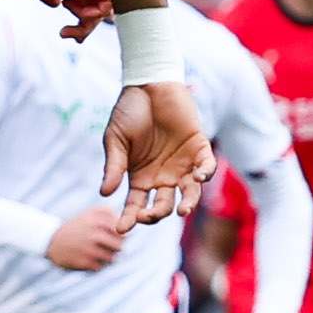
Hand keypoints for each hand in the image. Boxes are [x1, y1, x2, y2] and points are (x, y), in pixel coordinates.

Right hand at [5, 0, 112, 35]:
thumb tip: (57, 3)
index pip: (87, 5)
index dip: (81, 24)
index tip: (64, 33)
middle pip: (97, 12)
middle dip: (83, 29)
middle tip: (64, 33)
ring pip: (106, 9)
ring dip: (89, 24)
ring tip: (72, 21)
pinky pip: (110, 2)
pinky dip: (97, 14)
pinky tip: (80, 13)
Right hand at [44, 206, 125, 271]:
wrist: (49, 240)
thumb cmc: (76, 226)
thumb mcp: (90, 213)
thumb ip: (109, 212)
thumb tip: (123, 223)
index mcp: (98, 220)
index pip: (122, 232)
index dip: (121, 236)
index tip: (113, 237)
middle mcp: (95, 234)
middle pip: (119, 246)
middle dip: (115, 248)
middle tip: (108, 248)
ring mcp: (90, 249)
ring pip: (111, 258)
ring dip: (106, 258)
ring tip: (98, 254)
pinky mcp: (84, 263)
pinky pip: (100, 267)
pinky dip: (96, 265)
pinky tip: (88, 259)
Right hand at [99, 78, 216, 224]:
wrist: (149, 84)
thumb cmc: (129, 111)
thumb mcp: (115, 140)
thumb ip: (114, 166)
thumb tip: (105, 193)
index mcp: (140, 177)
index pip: (136, 205)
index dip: (129, 218)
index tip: (122, 229)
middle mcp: (162, 176)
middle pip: (163, 206)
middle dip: (156, 215)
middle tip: (148, 215)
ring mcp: (182, 164)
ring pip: (189, 193)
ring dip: (187, 204)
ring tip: (182, 210)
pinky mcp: (199, 149)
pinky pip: (207, 167)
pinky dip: (205, 174)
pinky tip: (198, 177)